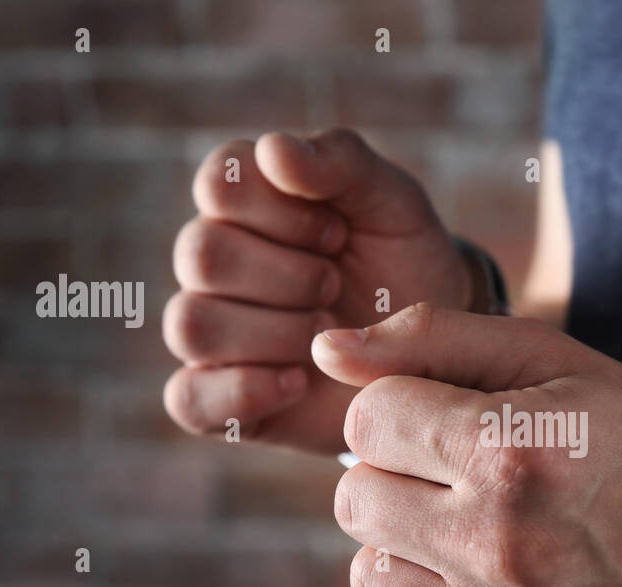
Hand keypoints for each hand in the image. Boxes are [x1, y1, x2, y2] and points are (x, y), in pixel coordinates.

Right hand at [163, 129, 470, 453]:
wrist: (433, 348)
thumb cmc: (402, 262)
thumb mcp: (390, 200)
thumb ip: (338, 160)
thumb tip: (272, 150)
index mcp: (243, 203)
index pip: (220, 184)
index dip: (286, 211)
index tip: (339, 233)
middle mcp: (213, 265)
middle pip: (200, 256)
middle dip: (289, 275)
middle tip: (338, 286)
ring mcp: (213, 334)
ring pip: (190, 326)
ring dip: (275, 332)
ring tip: (328, 335)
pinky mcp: (220, 400)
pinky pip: (188, 399)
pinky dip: (243, 391)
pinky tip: (299, 382)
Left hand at [313, 303, 621, 586]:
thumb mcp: (544, 358)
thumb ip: (430, 339)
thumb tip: (325, 351)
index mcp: (508, 450)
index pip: (366, 423)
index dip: (401, 411)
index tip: (446, 418)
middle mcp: (500, 544)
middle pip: (355, 500)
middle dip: (395, 475)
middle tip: (459, 474)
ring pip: (368, 578)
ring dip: (403, 546)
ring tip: (464, 529)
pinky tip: (480, 584)